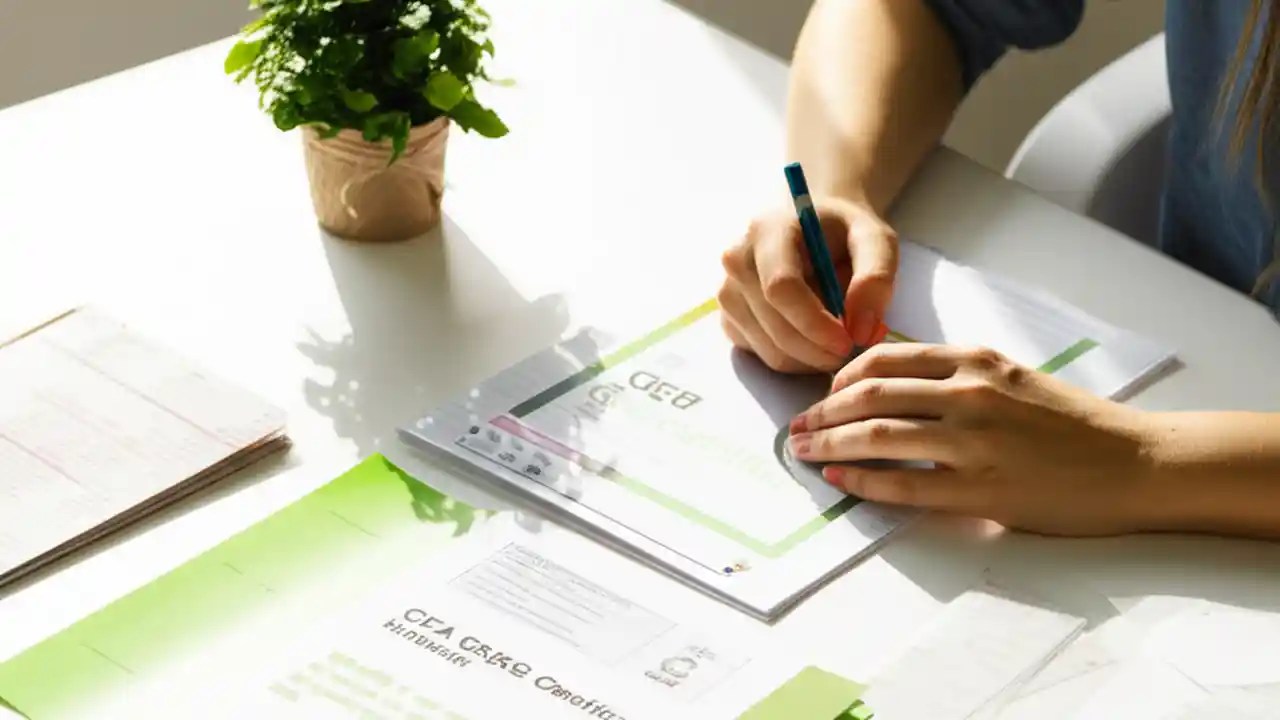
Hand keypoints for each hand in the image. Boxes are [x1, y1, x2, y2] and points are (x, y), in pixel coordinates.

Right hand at [718, 196, 896, 373]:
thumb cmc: (844, 231)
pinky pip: (764, 356)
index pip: (781, 288)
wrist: (813, 224)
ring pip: (771, 350)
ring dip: (812, 358)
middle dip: (819, 350)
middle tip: (855, 350)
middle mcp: (736, 261)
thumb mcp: (875, 239)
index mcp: (767, 231)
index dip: (815, 323)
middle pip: (775, 327)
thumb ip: (876, 277)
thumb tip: (860, 329)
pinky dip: (797, 359)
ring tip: (839, 339)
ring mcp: (728, 292)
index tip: (849, 342)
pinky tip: (816, 338)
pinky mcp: (729, 318)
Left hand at [787, 343, 1160, 535]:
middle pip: (868, 395)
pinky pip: (904, 485)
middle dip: (821, 411)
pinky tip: (840, 480)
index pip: (884, 357)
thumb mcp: (1013, 377)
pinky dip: (863, 481)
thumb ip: (958, 377)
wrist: (1136, 462)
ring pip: (876, 436)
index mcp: (975, 360)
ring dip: (830, 444)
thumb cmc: (1074, 424)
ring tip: (805, 454)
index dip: (840, 375)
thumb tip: (893, 386)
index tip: (823, 392)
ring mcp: (974, 441)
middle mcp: (969, 392)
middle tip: (797, 427)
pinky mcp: (981, 489)